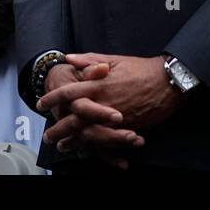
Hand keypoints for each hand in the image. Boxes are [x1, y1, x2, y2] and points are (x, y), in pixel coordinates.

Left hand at [40, 54, 180, 167]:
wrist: (168, 81)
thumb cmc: (141, 68)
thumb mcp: (114, 59)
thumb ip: (90, 60)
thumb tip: (69, 58)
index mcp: (99, 84)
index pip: (69, 92)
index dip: (53, 98)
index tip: (41, 103)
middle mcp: (104, 102)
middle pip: (75, 119)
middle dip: (59, 129)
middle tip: (47, 136)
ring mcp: (115, 118)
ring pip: (89, 134)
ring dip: (74, 142)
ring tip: (63, 147)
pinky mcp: (127, 128)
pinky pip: (107, 141)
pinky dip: (95, 148)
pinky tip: (87, 152)